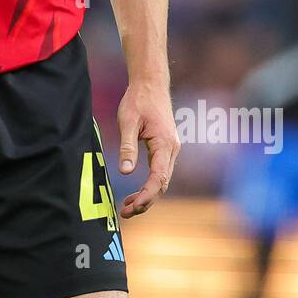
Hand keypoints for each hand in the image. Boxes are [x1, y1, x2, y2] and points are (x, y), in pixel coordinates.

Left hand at [117, 80, 179, 217]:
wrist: (150, 84)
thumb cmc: (138, 100)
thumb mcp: (127, 122)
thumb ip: (127, 147)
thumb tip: (126, 172)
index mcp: (165, 144)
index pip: (159, 178)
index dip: (147, 195)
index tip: (133, 207)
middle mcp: (172, 149)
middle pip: (162, 184)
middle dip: (145, 201)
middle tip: (125, 213)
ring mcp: (171, 149)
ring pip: (162, 180)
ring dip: (147, 196)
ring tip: (126, 208)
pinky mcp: (165, 148)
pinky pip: (160, 172)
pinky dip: (149, 185)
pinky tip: (134, 193)